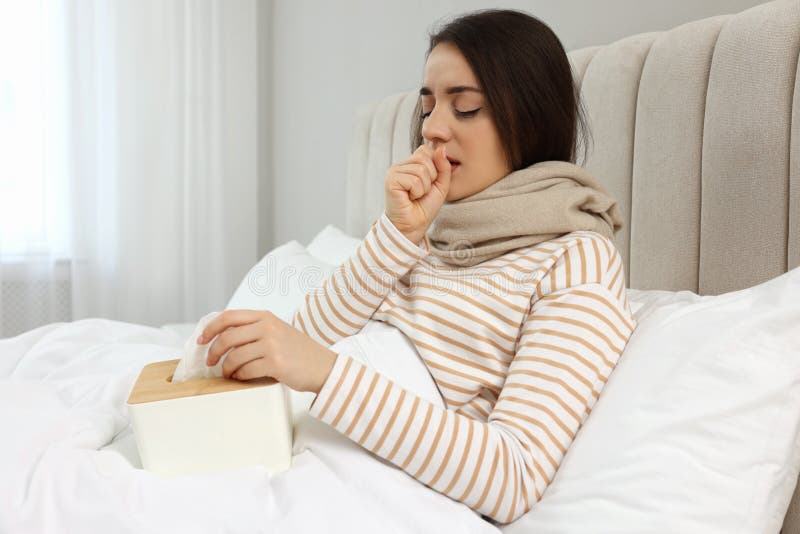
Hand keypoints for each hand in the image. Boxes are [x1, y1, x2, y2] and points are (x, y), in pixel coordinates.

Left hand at [199, 309, 337, 392]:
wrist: (323, 366)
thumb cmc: (298, 351)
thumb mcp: (277, 330)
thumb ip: (253, 329)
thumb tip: (221, 336)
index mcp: (265, 317)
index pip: (229, 316)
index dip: (210, 328)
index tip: (201, 339)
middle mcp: (268, 327)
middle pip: (227, 337)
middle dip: (213, 352)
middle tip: (210, 362)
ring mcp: (272, 345)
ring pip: (234, 356)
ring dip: (227, 368)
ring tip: (229, 373)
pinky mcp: (275, 364)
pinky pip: (246, 371)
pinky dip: (239, 377)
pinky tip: (242, 378)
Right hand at [384, 143, 451, 244]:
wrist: (414, 226)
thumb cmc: (425, 207)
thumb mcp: (441, 184)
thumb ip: (443, 166)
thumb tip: (441, 148)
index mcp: (410, 163)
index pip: (427, 150)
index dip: (435, 168)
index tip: (429, 184)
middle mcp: (400, 164)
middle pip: (425, 158)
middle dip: (431, 178)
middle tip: (421, 192)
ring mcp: (394, 171)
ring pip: (421, 170)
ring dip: (424, 187)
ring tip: (415, 196)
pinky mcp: (391, 180)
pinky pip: (414, 180)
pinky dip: (417, 192)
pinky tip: (410, 198)